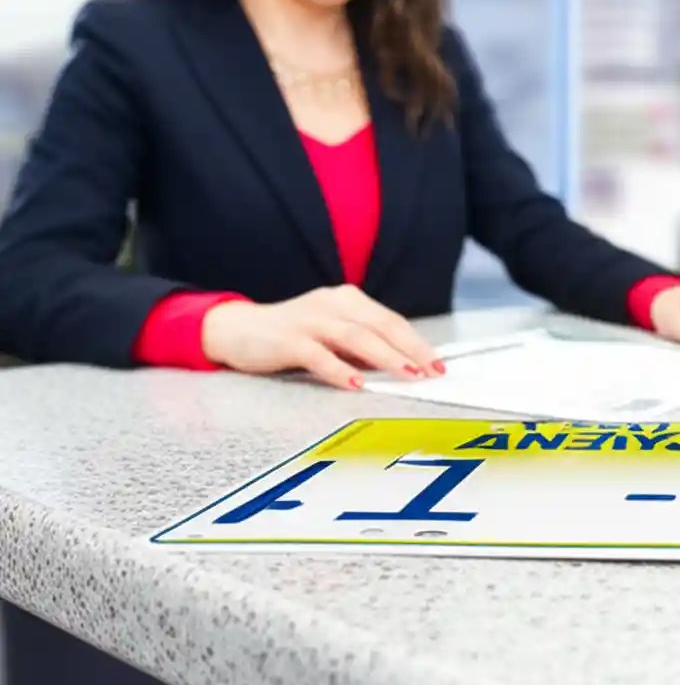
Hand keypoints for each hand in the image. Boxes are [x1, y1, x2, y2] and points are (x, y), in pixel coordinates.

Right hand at [202, 285, 443, 389]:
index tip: (439, 364)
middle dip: (411, 349)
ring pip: (355, 336)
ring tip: (407, 375)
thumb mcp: (332, 337)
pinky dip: (340, 369)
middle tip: (432, 372)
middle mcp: (332, 303)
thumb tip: (402, 367)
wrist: (235, 330)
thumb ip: (362, 348)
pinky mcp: (287, 339)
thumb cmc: (292, 336)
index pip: (391, 321)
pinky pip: (318, 354)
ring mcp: (309, 319)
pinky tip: (356, 384)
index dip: (417, 342)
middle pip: (380, 325)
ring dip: (385, 356)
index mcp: (348, 300)